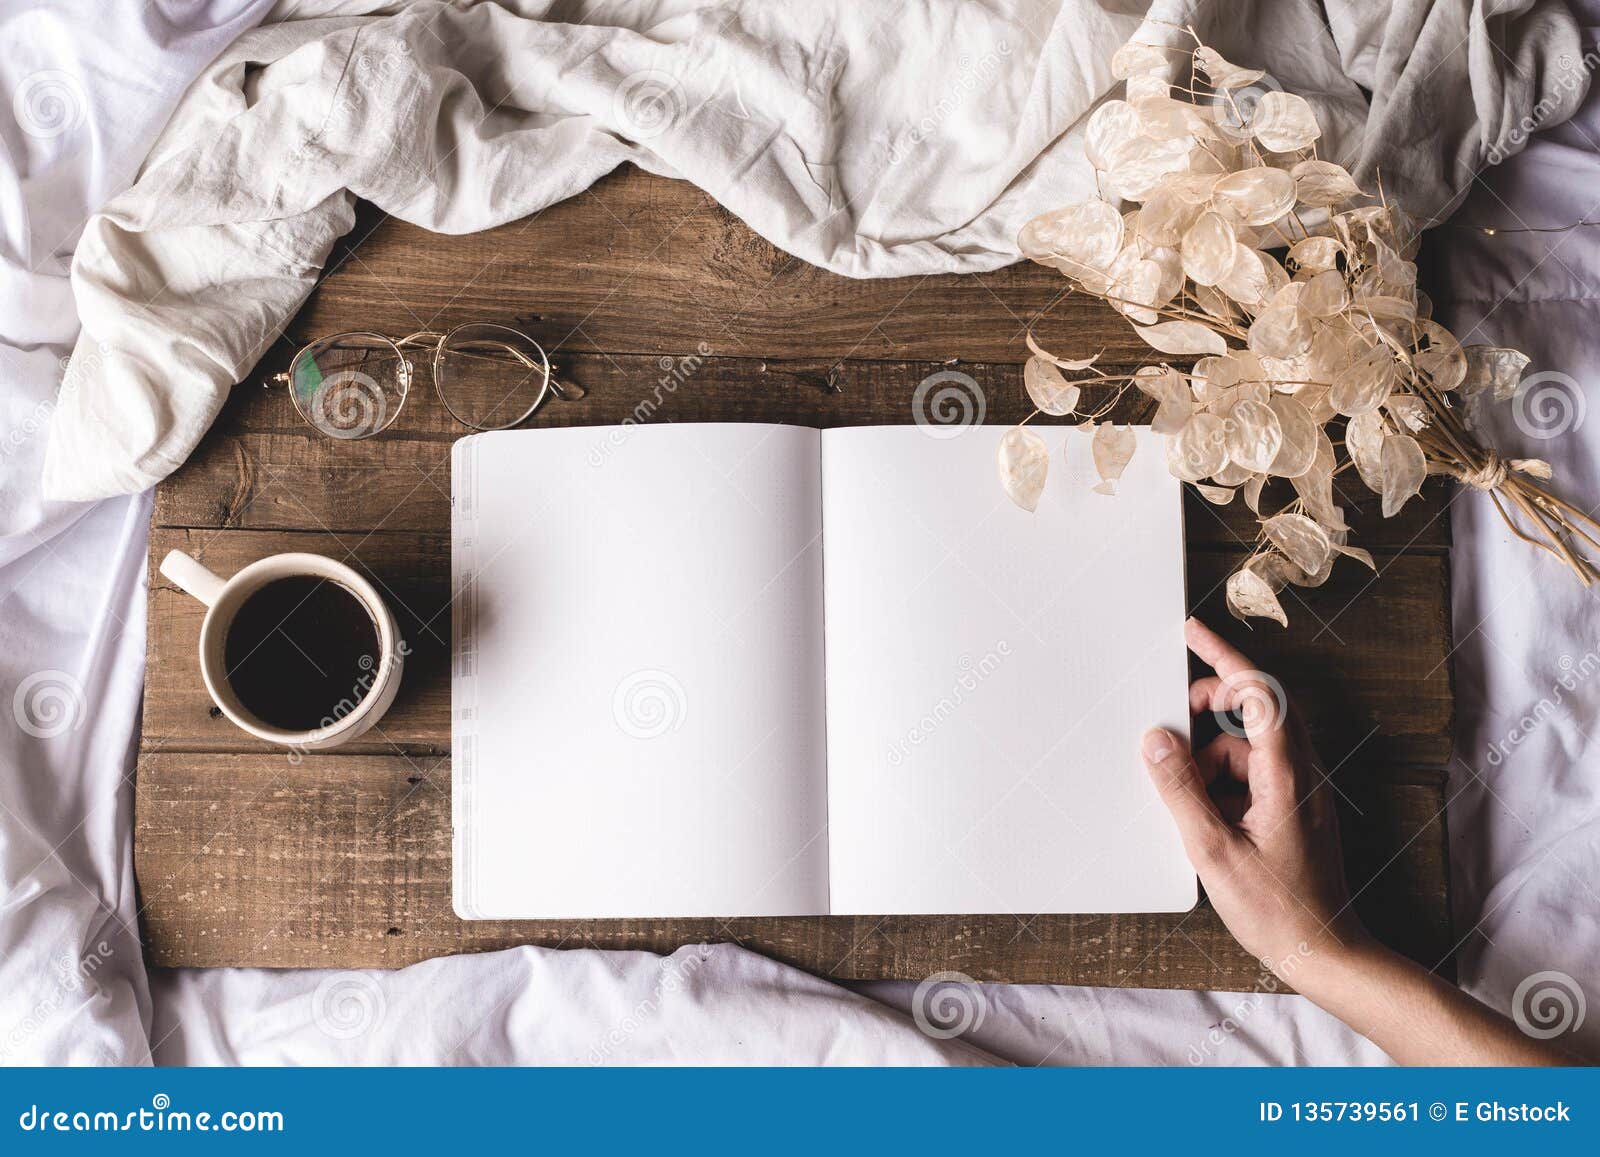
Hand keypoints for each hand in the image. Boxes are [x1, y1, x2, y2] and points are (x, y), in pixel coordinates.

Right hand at [1140, 617, 1370, 979]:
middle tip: (1168, 726)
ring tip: (1184, 794)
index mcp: (1286, 772)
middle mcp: (1299, 771)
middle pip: (1253, 709)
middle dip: (1207, 708)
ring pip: (1246, 744)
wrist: (1324, 951)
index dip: (1223, 656)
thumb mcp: (1213, 849)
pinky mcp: (1291, 808)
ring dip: (1209, 755)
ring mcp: (1298, 789)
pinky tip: (1202, 815)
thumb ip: (1181, 789)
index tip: (1191, 633)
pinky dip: (1220, 781)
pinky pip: (1250, 773)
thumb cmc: (1278, 908)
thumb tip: (1156, 738)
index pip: (1259, 691)